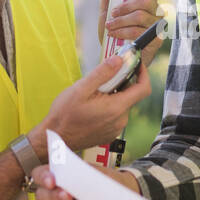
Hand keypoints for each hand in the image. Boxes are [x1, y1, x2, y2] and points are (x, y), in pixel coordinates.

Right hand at [29, 55, 151, 155]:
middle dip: (120, 84)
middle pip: (131, 96)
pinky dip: (108, 108)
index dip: (143, 74)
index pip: (143, 89)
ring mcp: (116, 129)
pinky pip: (115, 116)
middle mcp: (121, 120)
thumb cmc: (65, 115)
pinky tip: (92, 108)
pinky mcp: (110, 134)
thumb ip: (102, 73)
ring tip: (92, 96)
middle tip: (102, 80)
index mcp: (117, 108)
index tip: (136, 64)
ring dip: (112, 96)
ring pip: (122, 105)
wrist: (56, 139)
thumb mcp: (81, 89)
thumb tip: (119, 60)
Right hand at [31, 162, 139, 199]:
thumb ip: (85, 176)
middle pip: (41, 196)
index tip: (52, 181)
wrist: (117, 198)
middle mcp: (52, 193)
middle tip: (69, 195)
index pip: (39, 174)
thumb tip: (79, 182)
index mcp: (56, 175)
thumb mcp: (98, 173)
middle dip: (54, 195)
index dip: (43, 177)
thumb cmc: (104, 181)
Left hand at [98, 0, 165, 65]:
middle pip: (146, 0)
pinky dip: (122, 32)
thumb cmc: (114, 27)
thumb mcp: (107, 6)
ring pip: (141, 16)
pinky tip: (114, 34)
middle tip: (114, 12)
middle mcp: (156, 10)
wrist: (113, 54)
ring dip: (121, 21)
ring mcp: (157, 25)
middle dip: (125, 6)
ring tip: (110, 26)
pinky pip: (139, 31)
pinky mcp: (156, 40)